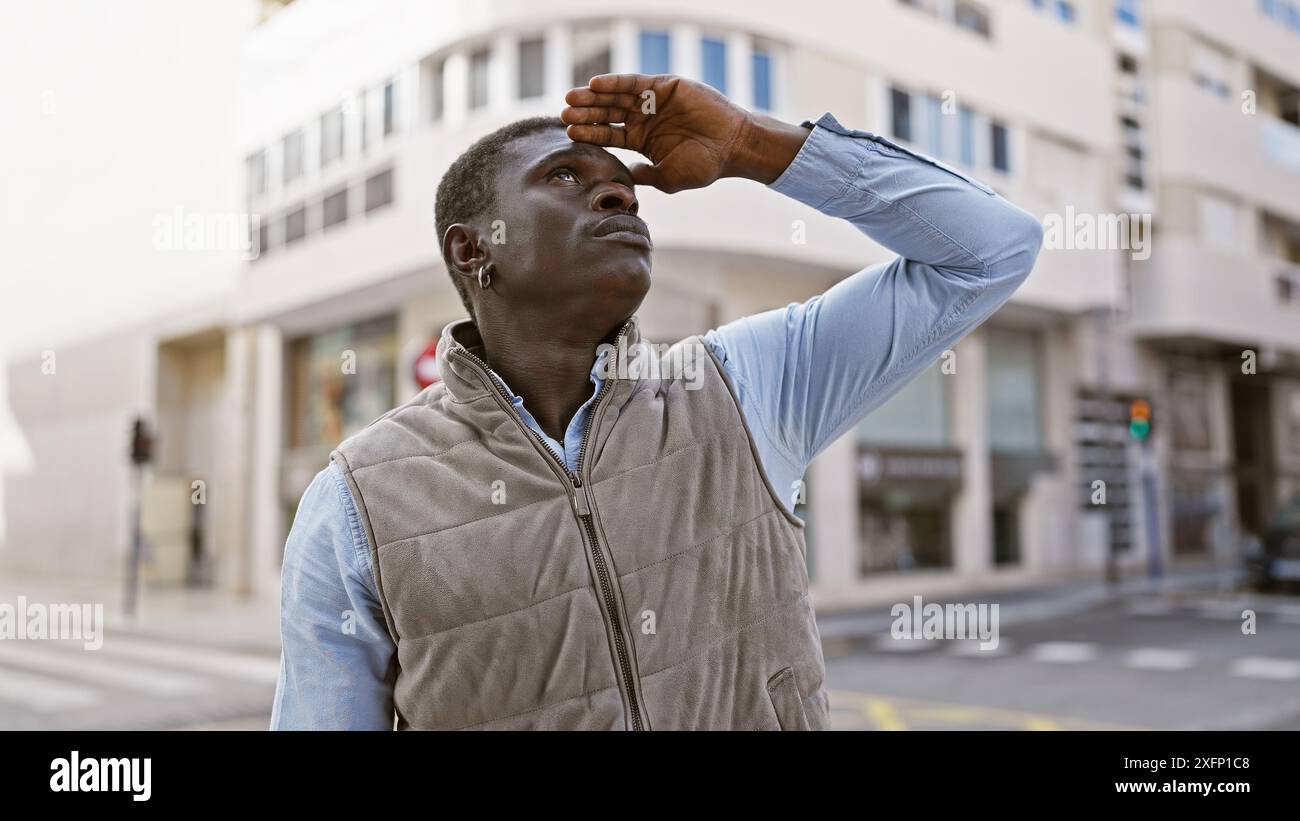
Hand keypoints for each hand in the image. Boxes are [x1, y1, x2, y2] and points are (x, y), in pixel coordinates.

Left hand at [561, 74, 807, 193]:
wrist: (732, 147)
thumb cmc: (704, 166)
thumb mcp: (667, 178)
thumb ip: (643, 176)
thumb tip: (622, 178)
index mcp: (642, 141)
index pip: (608, 135)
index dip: (589, 134)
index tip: (569, 134)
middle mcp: (644, 119)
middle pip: (606, 114)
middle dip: (585, 113)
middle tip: (563, 114)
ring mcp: (653, 101)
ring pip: (615, 97)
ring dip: (593, 97)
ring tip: (571, 98)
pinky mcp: (663, 86)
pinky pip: (633, 82)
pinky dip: (614, 82)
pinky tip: (595, 85)